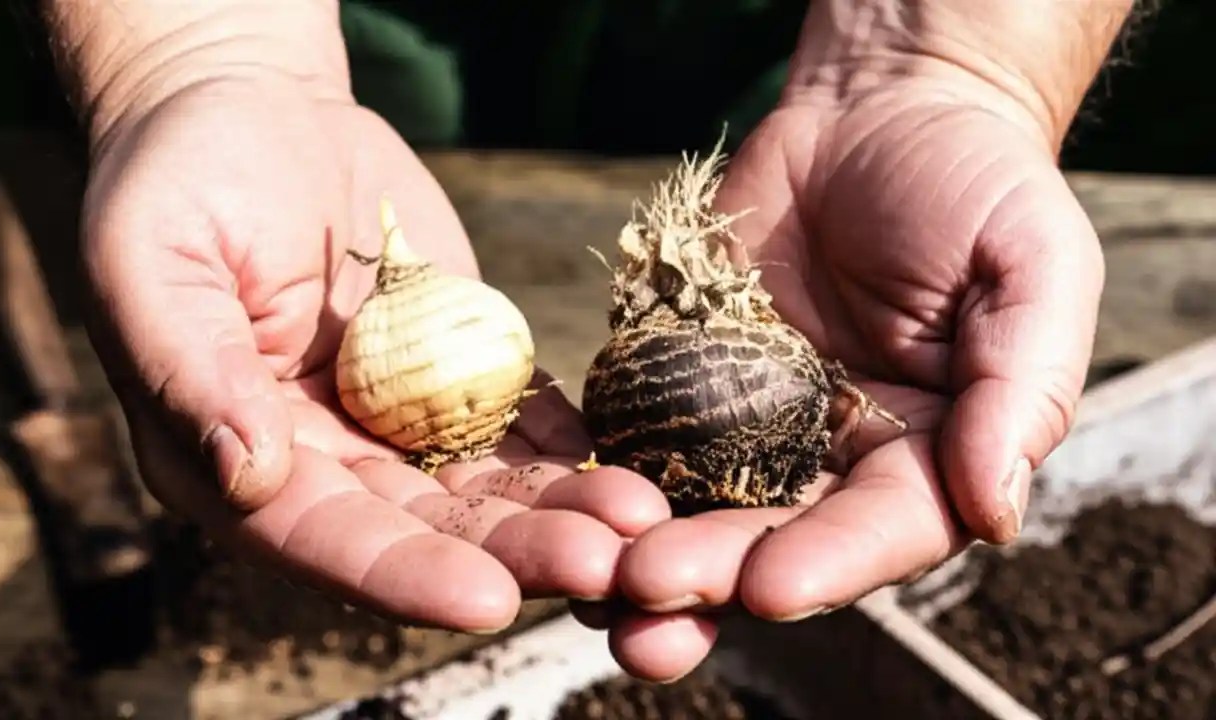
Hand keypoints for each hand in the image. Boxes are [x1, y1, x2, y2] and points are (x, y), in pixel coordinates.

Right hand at [80, 73, 669, 632]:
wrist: (253, 108)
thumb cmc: (180, 177)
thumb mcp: (152, 263)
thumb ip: (192, 373)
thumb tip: (248, 475)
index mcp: (231, 457)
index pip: (320, 537)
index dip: (402, 574)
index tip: (487, 600)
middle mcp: (322, 457)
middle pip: (423, 526)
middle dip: (513, 552)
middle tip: (603, 565)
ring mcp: (393, 415)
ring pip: (483, 483)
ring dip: (560, 509)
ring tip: (639, 521)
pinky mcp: (450, 366)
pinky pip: (515, 416)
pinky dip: (567, 443)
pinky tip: (626, 463)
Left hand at [584, 71, 1105, 679]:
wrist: (875, 109)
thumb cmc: (973, 182)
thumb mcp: (1031, 267)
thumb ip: (1024, 387)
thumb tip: (995, 510)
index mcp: (924, 453)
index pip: (879, 529)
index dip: (829, 564)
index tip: (770, 589)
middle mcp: (830, 456)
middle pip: (772, 535)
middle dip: (713, 573)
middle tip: (649, 591)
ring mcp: (749, 421)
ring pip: (695, 504)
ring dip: (646, 547)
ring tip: (595, 581)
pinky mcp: (684, 376)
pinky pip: (640, 430)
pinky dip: (606, 472)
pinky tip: (563, 502)